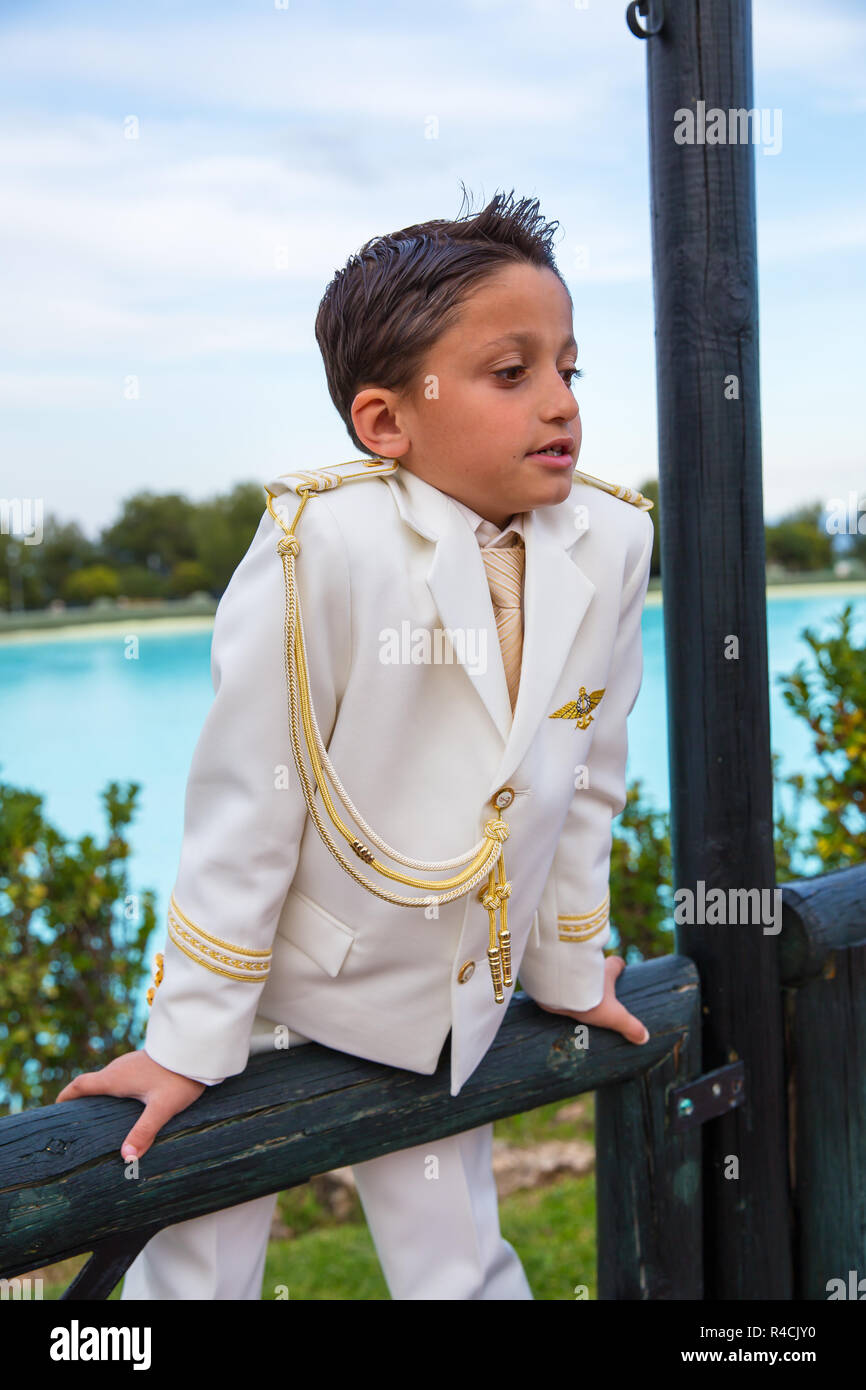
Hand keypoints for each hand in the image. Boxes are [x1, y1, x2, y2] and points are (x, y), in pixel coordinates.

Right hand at [56, 1050, 205, 1160]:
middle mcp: (119, 1068)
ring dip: (100, 1095)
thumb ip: (144, 1131)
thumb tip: (126, 1158)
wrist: (199, 1047)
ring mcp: (132, 1063)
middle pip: (92, 1083)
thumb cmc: (180, 1076)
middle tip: (77, 1121)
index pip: (80, 1085)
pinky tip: (128, 1103)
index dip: (66, 1097)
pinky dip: (116, 1090)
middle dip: (81, 1100)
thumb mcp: (162, 1107)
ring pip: (108, 1079)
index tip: (56, 1108)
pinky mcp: (145, 1062)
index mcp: (115, 1078)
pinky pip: (122, 1077)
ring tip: (100, 1116)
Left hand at [536, 955, 649, 1044]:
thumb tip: (644, 1037)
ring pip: (576, 971)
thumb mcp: (612, 1015)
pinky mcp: (553, 973)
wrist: (557, 987)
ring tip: (576, 996)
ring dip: (576, 980)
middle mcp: (588, 963)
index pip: (616, 963)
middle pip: (595, 966)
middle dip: (596, 976)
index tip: (621, 968)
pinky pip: (558, 977)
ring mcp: (570, 967)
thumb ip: (628, 1026)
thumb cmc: (589, 998)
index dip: (619, 966)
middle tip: (598, 989)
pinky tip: (557, 996)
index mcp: (606, 970)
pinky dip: (559, 984)